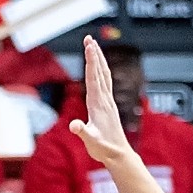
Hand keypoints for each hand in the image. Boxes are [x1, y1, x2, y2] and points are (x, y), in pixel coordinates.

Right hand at [69, 36, 138, 168]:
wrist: (118, 154)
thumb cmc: (103, 149)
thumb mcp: (91, 142)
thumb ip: (82, 132)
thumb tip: (74, 126)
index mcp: (98, 104)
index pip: (93, 78)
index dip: (90, 61)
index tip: (89, 45)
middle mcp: (105, 100)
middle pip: (99, 71)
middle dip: (94, 54)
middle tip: (89, 38)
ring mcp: (108, 102)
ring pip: (104, 75)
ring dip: (98, 59)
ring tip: (93, 46)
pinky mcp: (109, 105)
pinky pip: (106, 83)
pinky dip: (102, 71)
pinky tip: (100, 67)